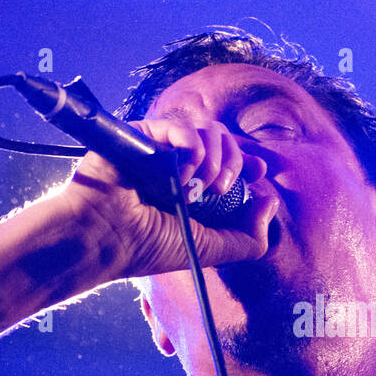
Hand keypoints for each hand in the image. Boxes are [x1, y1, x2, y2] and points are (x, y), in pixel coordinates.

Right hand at [61, 118, 278, 278]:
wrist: (106, 237)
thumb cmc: (148, 246)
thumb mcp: (210, 250)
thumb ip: (248, 238)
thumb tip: (270, 201)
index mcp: (195, 188)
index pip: (232, 162)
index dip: (250, 163)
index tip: (259, 173)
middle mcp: (180, 164)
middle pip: (226, 142)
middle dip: (233, 165)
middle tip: (218, 191)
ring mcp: (163, 147)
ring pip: (210, 130)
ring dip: (214, 160)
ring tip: (197, 188)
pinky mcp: (144, 132)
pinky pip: (183, 125)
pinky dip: (192, 149)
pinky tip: (182, 175)